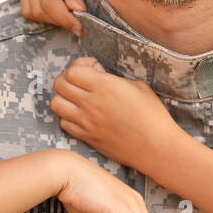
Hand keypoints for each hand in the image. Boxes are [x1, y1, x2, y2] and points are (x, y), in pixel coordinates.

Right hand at [21, 0, 91, 35]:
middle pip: (38, 10)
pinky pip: (31, 6)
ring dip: (52, 18)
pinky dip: (46, 12)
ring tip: (73, 14)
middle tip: (81, 22)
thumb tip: (75, 11)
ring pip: (31, 11)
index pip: (48, 3)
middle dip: (59, 20)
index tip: (81, 28)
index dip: (64, 19)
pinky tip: (63, 8)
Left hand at [51, 57, 182, 174]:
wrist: (156, 147)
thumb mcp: (138, 86)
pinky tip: (81, 114)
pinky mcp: (87, 137)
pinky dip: (68, 116)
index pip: (73, 70)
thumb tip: (97, 74)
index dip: (80, 64)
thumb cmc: (152, 115)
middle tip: (81, 79)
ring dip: (63, 96)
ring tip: (76, 97)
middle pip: (59, 84)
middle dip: (67, 77)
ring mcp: (86, 122)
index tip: (92, 67)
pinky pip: (64, 123)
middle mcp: (91, 103)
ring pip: (56, 104)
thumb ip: (113, 78)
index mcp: (105, 86)